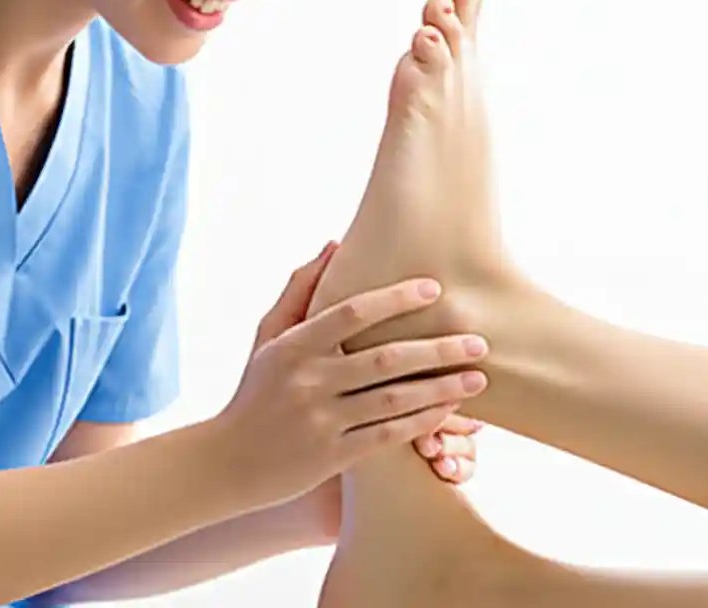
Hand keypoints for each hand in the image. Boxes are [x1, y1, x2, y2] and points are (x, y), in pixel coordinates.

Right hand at [213, 242, 490, 511]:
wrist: (228, 461)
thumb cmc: (254, 391)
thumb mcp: (267, 336)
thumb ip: (300, 290)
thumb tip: (335, 245)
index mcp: (293, 346)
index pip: (350, 313)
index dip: (395, 298)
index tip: (435, 288)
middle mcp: (308, 381)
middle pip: (385, 359)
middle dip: (437, 348)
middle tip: (480, 340)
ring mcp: (321, 421)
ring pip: (393, 400)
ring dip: (441, 388)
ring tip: (479, 378)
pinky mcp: (332, 456)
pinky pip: (388, 437)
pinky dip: (422, 422)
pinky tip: (450, 411)